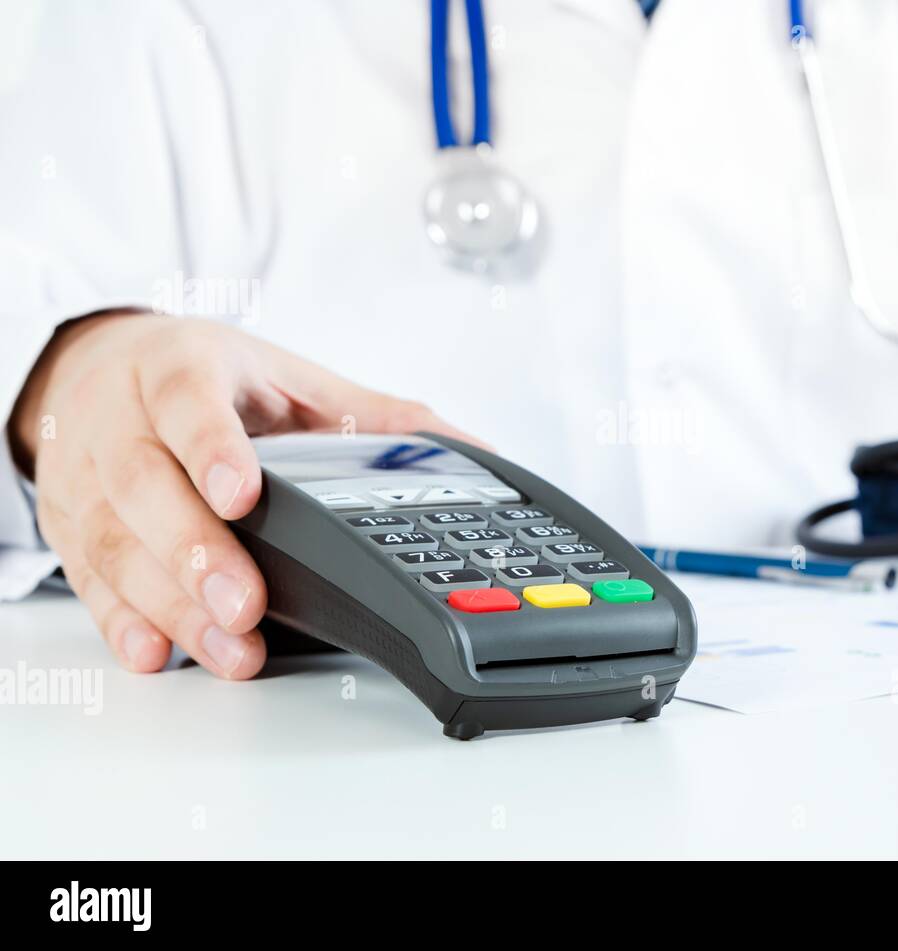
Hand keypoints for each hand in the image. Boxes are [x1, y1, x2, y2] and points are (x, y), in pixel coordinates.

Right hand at [7, 312, 482, 677]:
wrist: (101, 368)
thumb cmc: (214, 381)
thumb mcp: (293, 382)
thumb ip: (377, 418)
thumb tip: (473, 449)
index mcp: (183, 368)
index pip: (189, 401)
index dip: (212, 447)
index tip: (242, 495)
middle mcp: (123, 419)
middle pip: (145, 484)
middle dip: (196, 550)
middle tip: (247, 603)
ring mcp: (88, 475)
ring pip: (115, 542)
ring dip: (171, 603)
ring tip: (227, 645)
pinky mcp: (72, 525)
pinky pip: (88, 578)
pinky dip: (120, 621)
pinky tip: (156, 652)